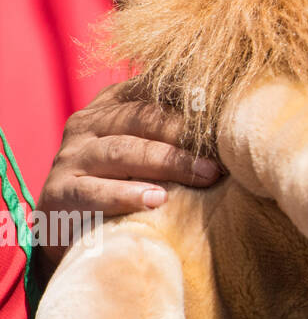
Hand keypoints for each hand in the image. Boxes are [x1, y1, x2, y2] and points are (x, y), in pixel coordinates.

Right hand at [35, 81, 221, 267]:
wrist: (69, 227)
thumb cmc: (125, 181)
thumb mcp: (149, 149)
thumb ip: (178, 130)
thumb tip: (238, 118)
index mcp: (112, 104)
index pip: (154, 91)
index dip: (193, 100)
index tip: (231, 108)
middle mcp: (87, 124)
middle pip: (143, 118)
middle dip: (188, 133)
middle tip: (226, 151)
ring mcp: (70, 157)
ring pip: (123, 151)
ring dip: (169, 163)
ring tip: (206, 175)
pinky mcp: (57, 193)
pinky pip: (93, 191)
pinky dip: (126, 195)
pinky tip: (156, 200)